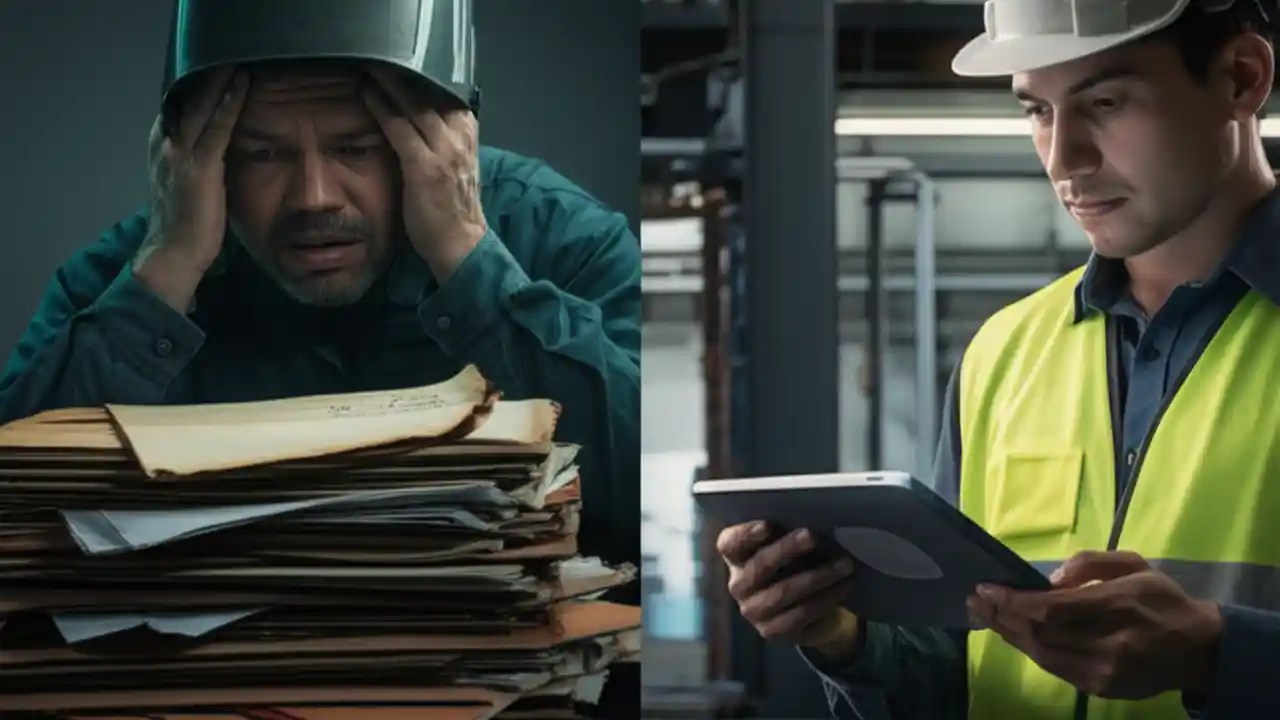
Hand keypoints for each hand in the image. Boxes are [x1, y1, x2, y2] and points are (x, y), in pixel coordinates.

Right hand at [135, 67, 248, 312]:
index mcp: (161, 153)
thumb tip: (218, 158)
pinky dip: (229, 104)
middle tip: (226, 63)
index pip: (177, 114)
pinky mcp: (199, 167)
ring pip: (201, 108)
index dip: (193, 96)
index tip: (211, 79)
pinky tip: (241, 87)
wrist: (173, 255)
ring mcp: (180, 156)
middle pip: (186, 104)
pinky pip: (217, 126)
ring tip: (237, 67)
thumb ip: (198, 168)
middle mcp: (165, 148)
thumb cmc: (186, 228)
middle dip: (206, 83)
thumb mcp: (189, 189)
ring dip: (220, 84)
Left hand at [361, 65, 486, 280]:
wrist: (462, 244)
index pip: (444, 96)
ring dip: (389, 84)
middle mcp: (459, 139)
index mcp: (467, 136)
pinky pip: (400, 128)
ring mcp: (444, 152)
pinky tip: (367, 95)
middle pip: (429, 94)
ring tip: (369, 70)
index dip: (422, 80)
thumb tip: (418, 119)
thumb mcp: (455, 166)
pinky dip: (382, 108)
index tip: (400, 67)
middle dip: (403, 76)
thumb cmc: (452, 209)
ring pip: (414, 105)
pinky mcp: (424, 167)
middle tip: (378, 60)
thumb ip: (442, 142)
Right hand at [717, 521, 857, 652]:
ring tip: (845, 564)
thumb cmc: (798, 564)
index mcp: (736, 557)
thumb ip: (790, 534)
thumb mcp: (791, 547)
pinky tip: (845, 585)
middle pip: (760, 565)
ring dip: (818, 575)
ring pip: (784, 591)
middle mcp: (738, 584)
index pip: (729, 544)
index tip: (768, 524)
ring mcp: (752, 611)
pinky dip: (827, 597)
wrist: (812, 608)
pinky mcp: (772, 631)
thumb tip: (811, 522)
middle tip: (814, 536)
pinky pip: (801, 613)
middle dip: (788, 548)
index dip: (745, 534)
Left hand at [966, 551, 1221, 699]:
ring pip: (1041, 655)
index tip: (985, 587)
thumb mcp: (1135, 564)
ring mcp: (1103, 673)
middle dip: (1001, 617)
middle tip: (975, 599)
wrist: (1200, 650)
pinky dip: (1028, 649)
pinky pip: (1053, 668)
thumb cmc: (1163, 600)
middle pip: (1039, 635)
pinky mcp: (1099, 690)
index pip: (1052, 609)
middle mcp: (1109, 645)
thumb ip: (1090, 564)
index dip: (1012, 601)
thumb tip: (1047, 581)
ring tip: (983, 614)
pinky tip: (1012, 634)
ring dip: (1008, 634)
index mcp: (1119, 607)